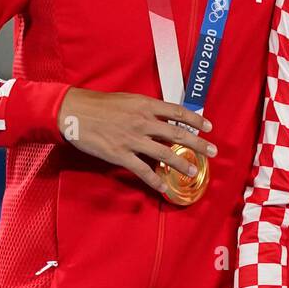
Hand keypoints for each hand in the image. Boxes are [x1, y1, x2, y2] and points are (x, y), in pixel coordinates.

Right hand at [57, 87, 216, 194]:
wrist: (75, 112)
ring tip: (193, 170)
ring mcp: (132, 140)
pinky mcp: (120, 155)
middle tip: (213, 151)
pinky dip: (155, 180)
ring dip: (181, 163)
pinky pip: (142, 170)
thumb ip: (147, 109)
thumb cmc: (100, 104)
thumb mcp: (128, 100)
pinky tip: (163, 188)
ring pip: (164, 154)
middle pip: (177, 134)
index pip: (178, 112)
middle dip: (198, 143)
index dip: (196, 120)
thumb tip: (164, 118)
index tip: (209, 127)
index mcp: (145, 105)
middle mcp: (143, 122)